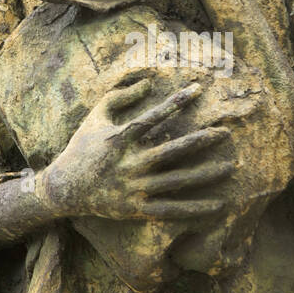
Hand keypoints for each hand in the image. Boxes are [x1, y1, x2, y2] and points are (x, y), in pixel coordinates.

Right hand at [45, 75, 234, 221]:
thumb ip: (119, 96)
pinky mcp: (136, 209)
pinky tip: (217, 205)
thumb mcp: (95, 117)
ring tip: (230, 166)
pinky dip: (195, 208)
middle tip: (227, 132)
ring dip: (205, 174)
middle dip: (201, 140)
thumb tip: (148, 82)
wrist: (63, 189)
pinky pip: (171, 209)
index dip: (177, 101)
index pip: (154, 116)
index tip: (200, 89)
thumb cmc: (81, 148)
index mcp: (120, 138)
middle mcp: (129, 163)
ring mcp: (134, 188)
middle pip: (172, 150)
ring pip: (176, 181)